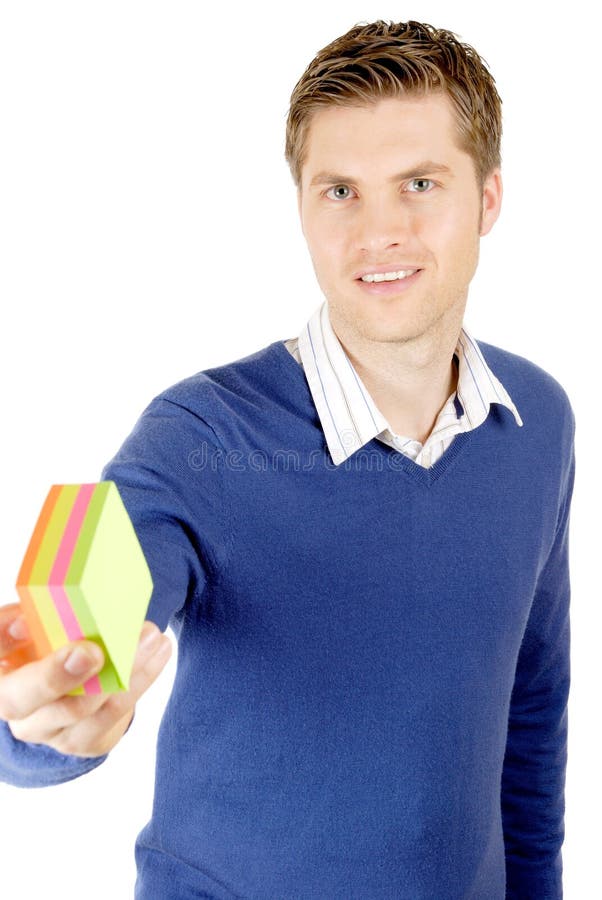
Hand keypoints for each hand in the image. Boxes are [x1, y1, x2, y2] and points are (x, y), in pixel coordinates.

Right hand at [0, 603, 171, 757]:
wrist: (68, 694)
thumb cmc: (51, 645)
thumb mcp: (40, 626)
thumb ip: (40, 613)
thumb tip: (44, 608)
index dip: (2, 637)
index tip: (24, 622)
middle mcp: (12, 706)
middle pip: (21, 699)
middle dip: (57, 676)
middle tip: (93, 651)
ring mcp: (46, 729)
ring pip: (78, 710)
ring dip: (119, 671)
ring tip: (149, 635)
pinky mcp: (80, 741)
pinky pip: (112, 716)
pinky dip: (140, 680)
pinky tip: (158, 652)